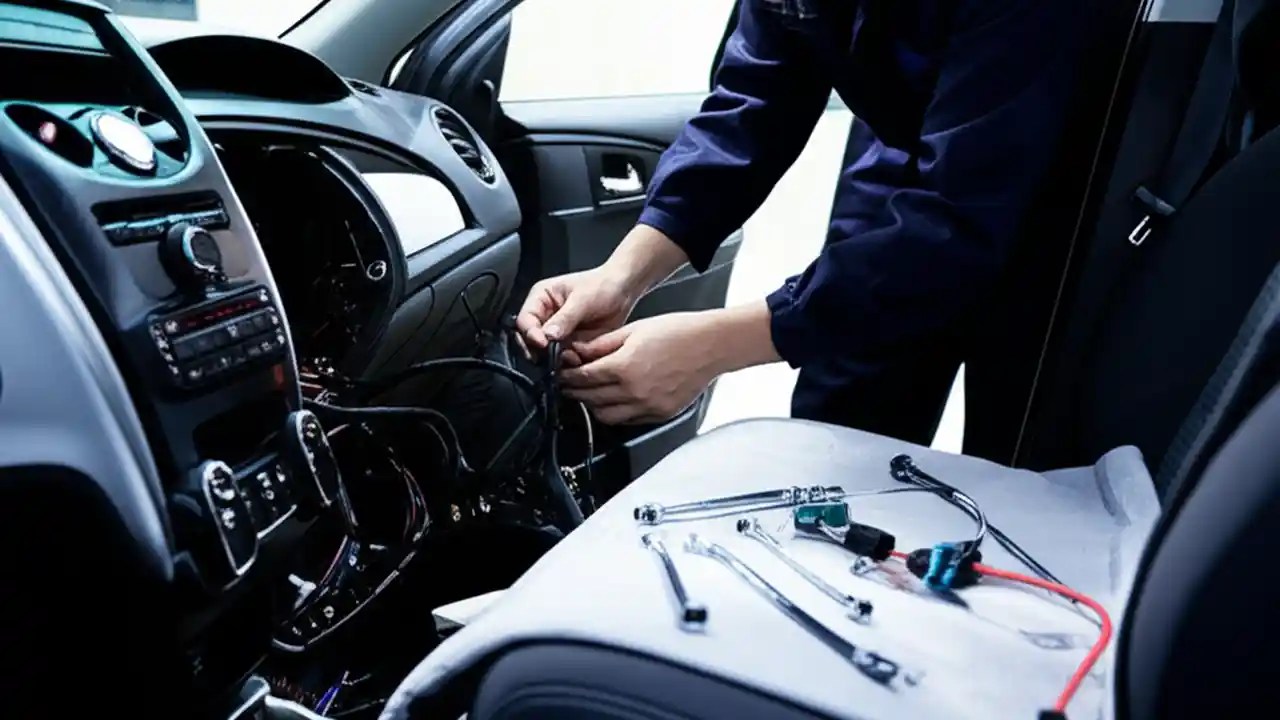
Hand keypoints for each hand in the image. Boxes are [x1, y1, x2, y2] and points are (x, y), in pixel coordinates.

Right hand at [514, 225, 690, 357]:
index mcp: (541, 298)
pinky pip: (563, 358)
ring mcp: (557, 332)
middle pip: (530, 340)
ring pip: (546, 352)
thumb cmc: (603, 285)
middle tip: (551, 357)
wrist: (624, 291)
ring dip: (555, 359)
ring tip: (571, 357)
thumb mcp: (582, 299)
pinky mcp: (570, 344)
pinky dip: (569, 362)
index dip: (531, 334)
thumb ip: (565, 318)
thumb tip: (549, 335)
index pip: (525, 320)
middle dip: (540, 351)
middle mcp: (545, 316)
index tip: (542, 343)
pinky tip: (579, 359)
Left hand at [560, 312, 721, 424]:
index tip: (562, 373)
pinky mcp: (659, 414)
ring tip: (590, 393)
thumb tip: (577, 353)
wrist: (711, 345)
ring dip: (593, 406)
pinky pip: (628, 420)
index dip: (567, 376)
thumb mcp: (633, 330)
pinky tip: (614, 401)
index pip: (584, 378)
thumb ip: (601, 345)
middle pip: (591, 399)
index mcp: (624, 367)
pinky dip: (616, 413)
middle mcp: (634, 391)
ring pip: (605, 416)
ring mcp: (648, 406)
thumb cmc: (678, 332)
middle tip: (569, 384)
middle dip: (575, 391)